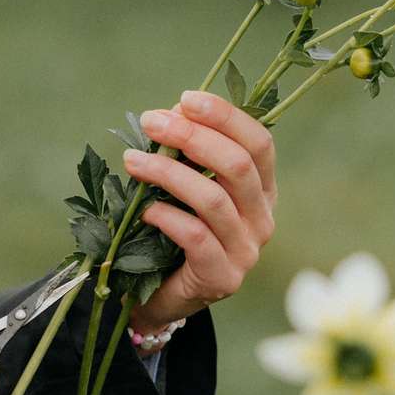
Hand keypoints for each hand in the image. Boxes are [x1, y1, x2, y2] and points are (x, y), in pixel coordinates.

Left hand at [123, 90, 277, 331]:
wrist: (161, 296)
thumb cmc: (172, 231)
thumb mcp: (183, 187)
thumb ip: (184, 155)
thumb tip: (170, 114)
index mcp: (261, 190)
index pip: (259, 144)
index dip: (226, 117)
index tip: (186, 99)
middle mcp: (262, 219)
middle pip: (238, 166)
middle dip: (192, 137)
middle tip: (152, 123)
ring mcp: (246, 251)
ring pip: (214, 200)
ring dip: (169, 173)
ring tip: (132, 161)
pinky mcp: (222, 277)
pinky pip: (196, 237)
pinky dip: (166, 216)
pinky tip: (144, 209)